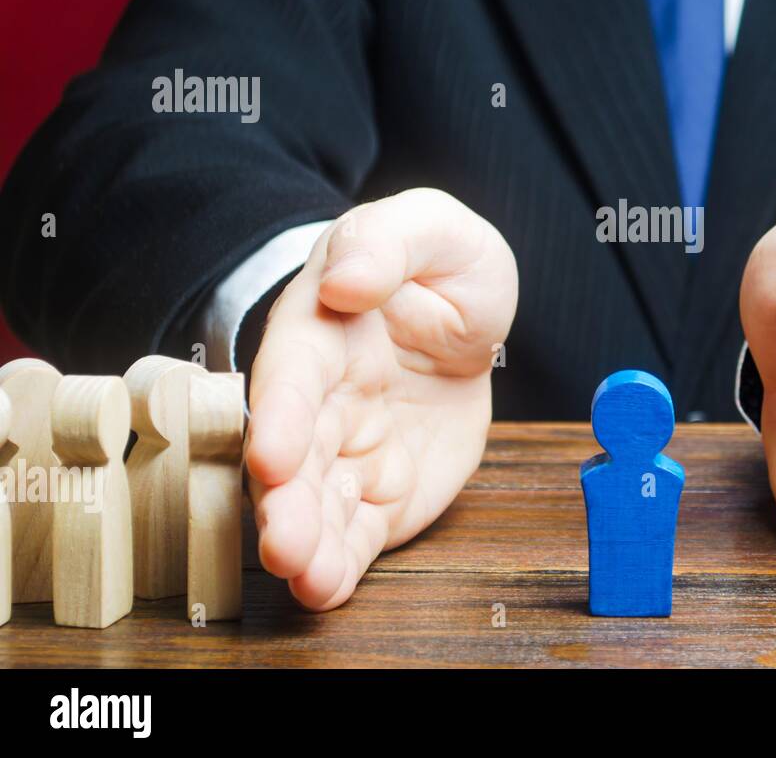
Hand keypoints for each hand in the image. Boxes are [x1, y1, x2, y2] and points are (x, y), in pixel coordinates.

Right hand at [245, 188, 517, 609]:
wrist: (458, 314)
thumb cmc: (431, 264)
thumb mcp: (432, 230)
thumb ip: (389, 243)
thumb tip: (348, 277)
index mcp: (322, 328)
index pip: (293, 373)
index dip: (279, 413)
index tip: (272, 452)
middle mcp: (320, 396)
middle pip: (293, 452)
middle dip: (284, 501)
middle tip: (284, 542)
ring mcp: (346, 447)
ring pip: (316, 500)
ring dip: (306, 542)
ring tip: (305, 576)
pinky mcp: (377, 488)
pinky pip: (355, 529)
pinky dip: (340, 561)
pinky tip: (326, 588)